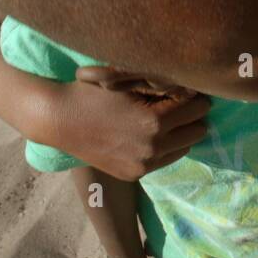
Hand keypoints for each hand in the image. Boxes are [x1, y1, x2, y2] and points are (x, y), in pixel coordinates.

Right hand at [48, 68, 210, 180]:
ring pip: (185, 147)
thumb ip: (165, 87)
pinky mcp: (134, 175)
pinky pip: (165, 160)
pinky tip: (149, 134)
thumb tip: (195, 89)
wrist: (59, 119)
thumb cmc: (94, 93)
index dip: (195, 95)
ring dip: (180, 133)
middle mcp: (153, 147)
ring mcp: (144, 165)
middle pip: (198, 130)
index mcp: (155, 121)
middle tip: (180, 104)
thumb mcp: (132, 83)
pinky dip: (164, 147)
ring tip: (165, 119)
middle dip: (192, 115)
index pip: (198, 107)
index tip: (189, 89)